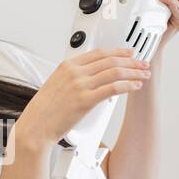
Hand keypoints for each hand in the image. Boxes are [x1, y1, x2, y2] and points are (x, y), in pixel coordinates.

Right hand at [14, 46, 150, 147]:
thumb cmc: (44, 111)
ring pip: (115, 72)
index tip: (129, 53)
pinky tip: (135, 86)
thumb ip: (73, 78)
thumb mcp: (56, 85)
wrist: (35, 126)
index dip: (118, 51)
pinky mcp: (86, 100)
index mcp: (67, 66)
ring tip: (143, 75)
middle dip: (131, 61)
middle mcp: (74, 72)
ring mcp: (80, 85)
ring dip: (133, 72)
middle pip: (110, 60)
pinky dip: (128, 85)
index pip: (99, 53)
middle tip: (142, 64)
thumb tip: (91, 78)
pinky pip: (113, 88)